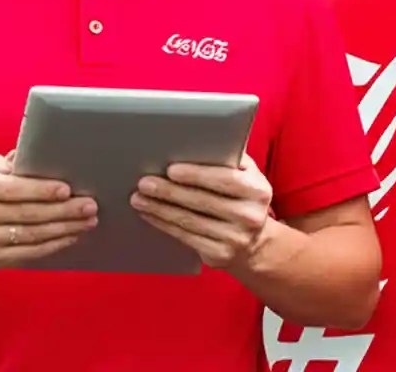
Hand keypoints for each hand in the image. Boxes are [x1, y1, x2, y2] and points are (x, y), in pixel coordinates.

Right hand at [0, 151, 96, 269]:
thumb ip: (9, 163)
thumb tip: (38, 151)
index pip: (12, 189)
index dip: (41, 190)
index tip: (67, 189)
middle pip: (27, 214)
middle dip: (63, 211)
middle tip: (89, 206)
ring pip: (31, 235)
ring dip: (64, 229)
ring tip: (88, 221)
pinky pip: (28, 253)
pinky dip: (53, 245)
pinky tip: (71, 237)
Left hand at [130, 153, 272, 269]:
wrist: (256, 243)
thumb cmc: (243, 198)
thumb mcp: (247, 175)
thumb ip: (229, 158)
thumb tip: (198, 139)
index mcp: (257, 190)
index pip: (225, 180)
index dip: (197, 175)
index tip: (171, 170)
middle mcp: (249, 216)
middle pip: (202, 201)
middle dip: (169, 191)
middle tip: (144, 183)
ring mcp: (235, 239)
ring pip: (189, 220)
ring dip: (159, 208)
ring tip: (138, 198)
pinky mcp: (219, 255)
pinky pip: (185, 237)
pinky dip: (163, 224)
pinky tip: (149, 214)